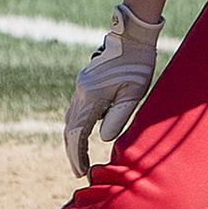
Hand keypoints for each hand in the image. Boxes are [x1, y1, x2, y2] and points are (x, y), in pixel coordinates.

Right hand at [64, 5, 164, 178]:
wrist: (133, 36)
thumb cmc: (138, 65)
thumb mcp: (133, 94)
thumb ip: (118, 117)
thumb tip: (102, 139)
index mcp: (91, 96)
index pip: (78, 133)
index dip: (78, 155)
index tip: (81, 171)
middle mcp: (81, 91)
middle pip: (70, 128)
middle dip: (73, 151)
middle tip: (79, 171)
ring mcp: (82, 86)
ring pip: (71, 118)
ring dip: (75, 139)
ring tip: (82, 158)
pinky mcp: (86, 83)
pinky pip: (78, 109)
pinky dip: (79, 126)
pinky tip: (87, 135)